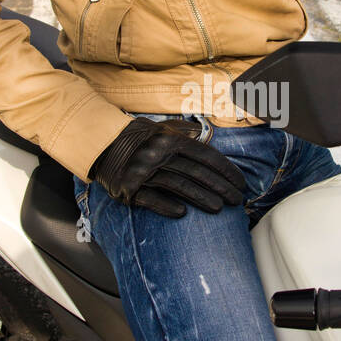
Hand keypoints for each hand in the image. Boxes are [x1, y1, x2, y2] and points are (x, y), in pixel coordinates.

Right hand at [90, 117, 246, 218]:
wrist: (100, 144)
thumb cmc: (135, 138)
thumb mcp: (158, 127)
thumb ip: (181, 131)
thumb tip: (201, 133)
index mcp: (170, 139)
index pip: (205, 155)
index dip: (225, 170)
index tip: (239, 182)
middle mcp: (159, 154)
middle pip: (196, 172)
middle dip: (220, 187)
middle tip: (236, 200)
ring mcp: (144, 172)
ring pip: (179, 186)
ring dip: (201, 198)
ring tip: (219, 209)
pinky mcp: (129, 188)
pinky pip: (151, 199)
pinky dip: (166, 206)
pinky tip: (182, 213)